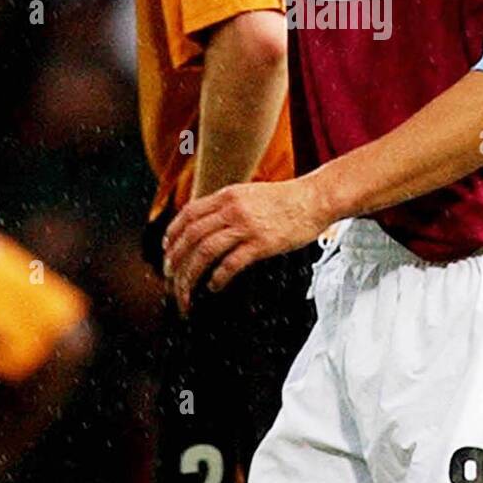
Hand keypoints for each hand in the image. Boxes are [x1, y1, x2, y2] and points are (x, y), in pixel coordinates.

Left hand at [164, 177, 328, 298]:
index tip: (167, 250)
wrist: (315, 198)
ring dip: (191, 273)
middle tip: (171, 276)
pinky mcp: (262, 244)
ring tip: (187, 288)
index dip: (172, 234)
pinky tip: (215, 287)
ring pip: (205, 252)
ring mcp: (247, 226)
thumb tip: (207, 222)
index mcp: (227, 195)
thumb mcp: (250, 194)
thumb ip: (229, 205)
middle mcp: (233, 209)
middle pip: (192, 236)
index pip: (188, 215)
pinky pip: (231, 264)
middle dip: (176, 259)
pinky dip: (218, 278)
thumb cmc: (287, 199)